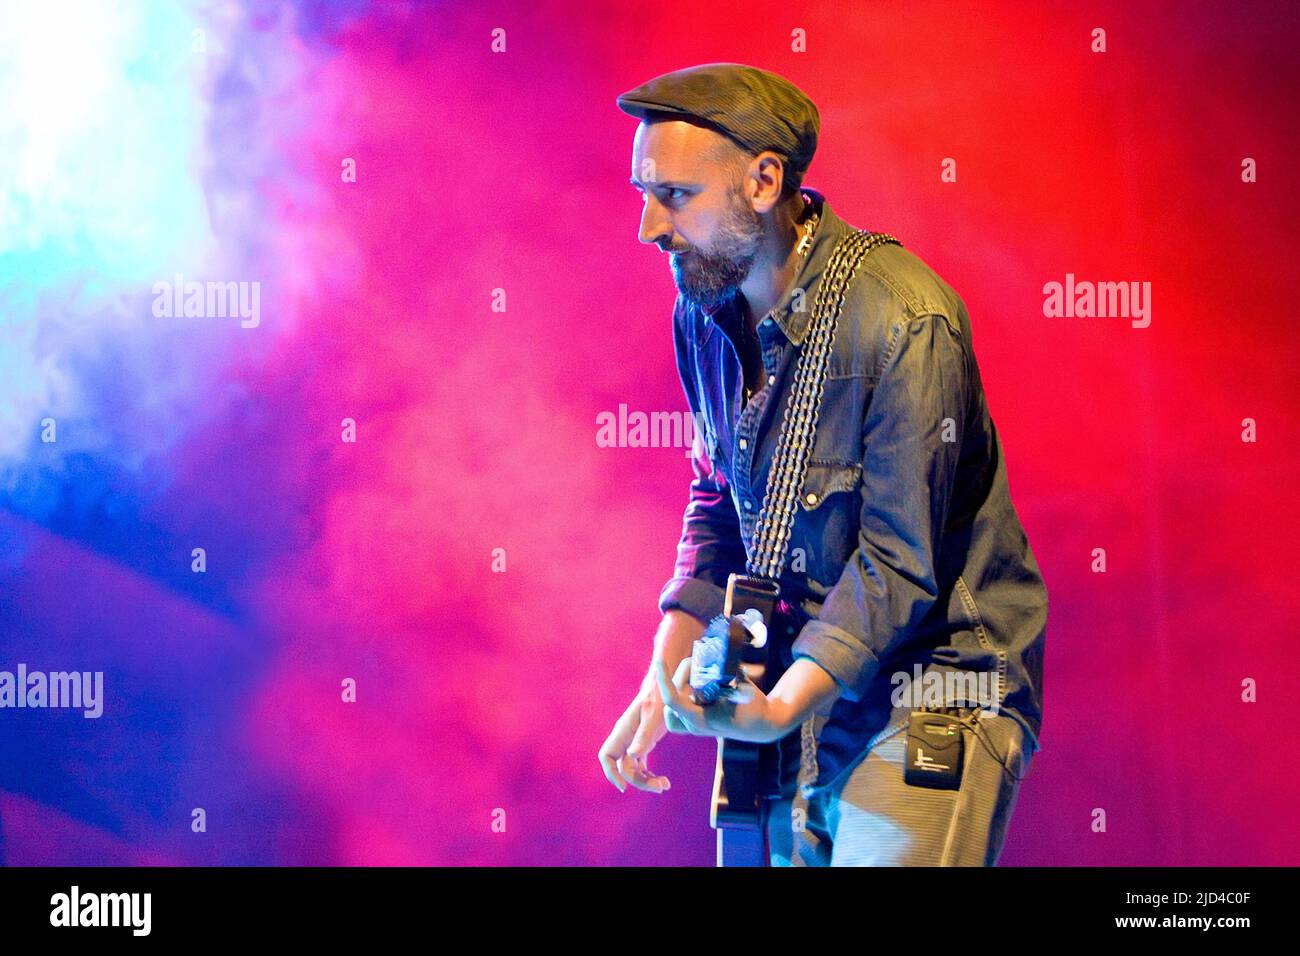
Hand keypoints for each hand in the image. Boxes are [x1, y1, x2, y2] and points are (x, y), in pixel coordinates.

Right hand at [598, 683, 672, 793]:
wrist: (665, 687)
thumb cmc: (658, 698)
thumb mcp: (653, 716)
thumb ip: (644, 736)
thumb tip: (632, 756)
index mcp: (623, 731)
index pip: (606, 756)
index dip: (610, 772)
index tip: (624, 786)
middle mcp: (626, 739)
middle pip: (623, 768)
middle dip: (639, 781)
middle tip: (661, 787)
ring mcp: (633, 742)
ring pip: (633, 769)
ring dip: (646, 780)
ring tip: (665, 785)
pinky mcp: (643, 743)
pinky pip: (641, 765)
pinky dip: (649, 775)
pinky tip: (663, 781)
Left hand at [653, 658, 792, 743]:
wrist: (761, 726)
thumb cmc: (754, 709)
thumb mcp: (744, 688)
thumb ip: (729, 673)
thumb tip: (719, 653)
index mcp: (701, 720)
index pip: (673, 700)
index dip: (664, 679)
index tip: (660, 659)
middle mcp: (693, 724)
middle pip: (674, 693)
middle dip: (683, 673)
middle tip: (700, 661)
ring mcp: (692, 724)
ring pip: (673, 698)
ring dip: (681, 681)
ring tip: (698, 672)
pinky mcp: (693, 719)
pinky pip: (677, 703)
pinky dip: (682, 688)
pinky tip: (696, 679)